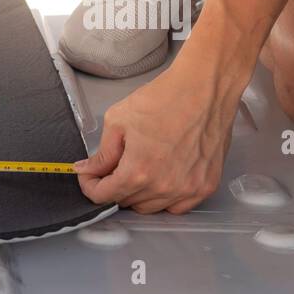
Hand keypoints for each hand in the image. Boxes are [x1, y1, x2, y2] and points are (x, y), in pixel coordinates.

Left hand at [74, 55, 242, 213]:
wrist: (205, 86)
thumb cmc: (164, 98)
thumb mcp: (118, 121)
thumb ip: (102, 153)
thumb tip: (87, 170)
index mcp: (138, 172)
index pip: (103, 196)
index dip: (90, 186)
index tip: (89, 176)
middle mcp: (164, 186)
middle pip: (126, 202)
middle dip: (113, 187)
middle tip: (113, 167)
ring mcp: (188, 188)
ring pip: (150, 207)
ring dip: (138, 194)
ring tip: (138, 169)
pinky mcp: (206, 185)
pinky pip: (178, 206)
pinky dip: (165, 198)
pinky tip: (160, 179)